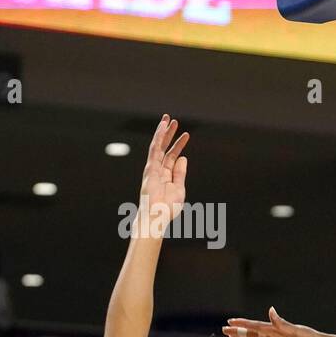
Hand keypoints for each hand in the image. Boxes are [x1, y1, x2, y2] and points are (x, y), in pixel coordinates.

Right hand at [136, 114, 189, 237]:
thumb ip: (180, 173)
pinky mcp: (150, 168)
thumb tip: (183, 158)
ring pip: (158, 146)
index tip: (186, 135)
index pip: (172, 156)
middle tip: (173, 121)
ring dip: (163, 132)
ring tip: (168, 119)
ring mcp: (153, 168)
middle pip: (164, 148)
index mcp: (166, 175)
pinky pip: (154, 150)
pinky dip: (158, 138)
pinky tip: (162, 128)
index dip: (179, 145)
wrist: (157, 217)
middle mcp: (158, 170)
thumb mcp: (179, 188)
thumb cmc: (167, 208)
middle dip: (168, 134)